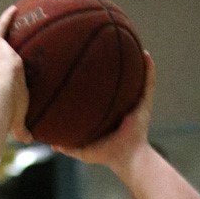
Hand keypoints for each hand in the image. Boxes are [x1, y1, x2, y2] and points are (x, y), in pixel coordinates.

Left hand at [53, 53, 154, 167]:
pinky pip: (149, 82)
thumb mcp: (82, 149)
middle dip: (110, 61)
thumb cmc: (106, 155)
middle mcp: (121, 103)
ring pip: (134, 76)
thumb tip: (49, 143)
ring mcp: (134, 102)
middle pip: (116, 78)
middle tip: (102, 43)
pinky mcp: (145, 103)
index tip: (82, 61)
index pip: (100, 91)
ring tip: (127, 39)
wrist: (128, 159)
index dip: (92, 77)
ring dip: (132, 59)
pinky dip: (150, 69)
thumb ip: (66, 145)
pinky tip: (146, 54)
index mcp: (108, 111)